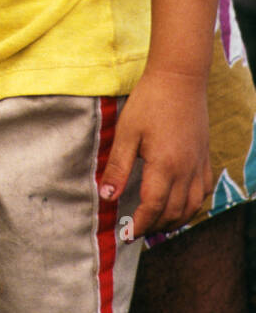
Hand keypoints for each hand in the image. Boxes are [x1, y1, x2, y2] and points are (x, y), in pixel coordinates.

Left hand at [97, 70, 212, 237]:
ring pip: (192, 207)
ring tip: (156, 224)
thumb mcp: (126, 132)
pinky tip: (181, 205)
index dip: (139, 225)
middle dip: (154, 227)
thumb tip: (107, 197)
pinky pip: (204, 192)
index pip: (152, 208)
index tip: (126, 234)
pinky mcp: (205, 157)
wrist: (179, 79)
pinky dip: (193, 206)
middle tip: (137, 230)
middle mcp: (186, 171)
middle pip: (173, 213)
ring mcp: (199, 165)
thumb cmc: (149, 101)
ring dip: (174, 221)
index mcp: (164, 166)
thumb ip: (118, 167)